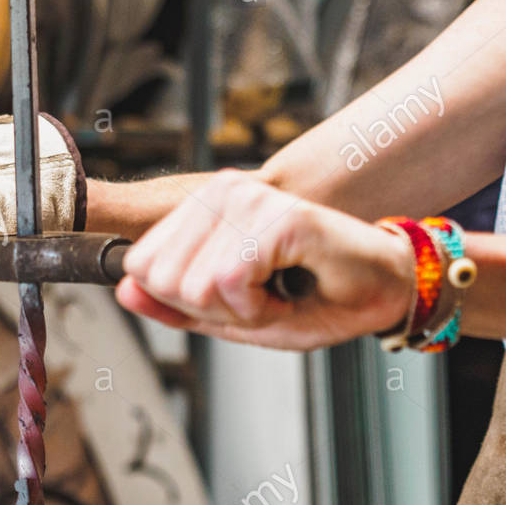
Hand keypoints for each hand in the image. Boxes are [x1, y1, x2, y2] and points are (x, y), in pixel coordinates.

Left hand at [115, 170, 415, 350]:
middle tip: (259, 298)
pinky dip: (258, 308)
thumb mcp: (230, 314)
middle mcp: (221, 190)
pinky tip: (288, 290)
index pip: (141, 265)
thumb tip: (123, 289)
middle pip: (162, 279)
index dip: (182, 302)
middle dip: (210, 309)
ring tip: (277, 292)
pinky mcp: (278, 217)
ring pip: (194, 285)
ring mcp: (249, 199)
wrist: (383, 292)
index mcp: (204, 204)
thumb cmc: (314, 298)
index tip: (233, 297)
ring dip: (239, 310)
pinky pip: (230, 283)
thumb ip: (173, 303)